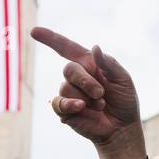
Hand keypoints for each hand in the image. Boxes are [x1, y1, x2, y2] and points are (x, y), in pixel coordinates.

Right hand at [30, 26, 141, 151]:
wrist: (122, 127)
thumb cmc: (124, 100)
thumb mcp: (123, 79)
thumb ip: (109, 63)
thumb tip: (94, 47)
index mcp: (89, 64)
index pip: (66, 47)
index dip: (50, 38)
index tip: (34, 31)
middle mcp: (77, 77)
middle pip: (69, 70)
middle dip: (86, 81)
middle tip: (101, 94)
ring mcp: (69, 93)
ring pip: (65, 87)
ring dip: (86, 97)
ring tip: (100, 105)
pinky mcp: (65, 110)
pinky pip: (58, 103)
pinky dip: (70, 105)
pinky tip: (81, 107)